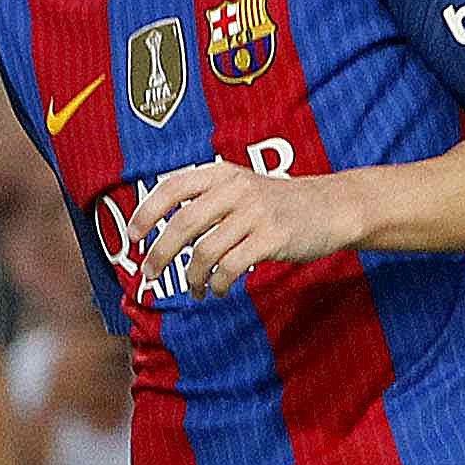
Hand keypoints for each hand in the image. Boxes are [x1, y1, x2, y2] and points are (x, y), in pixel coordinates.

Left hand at [127, 160, 366, 298]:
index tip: (132, 237)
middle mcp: (235, 189)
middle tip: (150, 275)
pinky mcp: (272, 238)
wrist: (332, 207)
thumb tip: (164, 231)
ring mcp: (254, 213)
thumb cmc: (280, 204)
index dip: (146, 213)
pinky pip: (231, 267)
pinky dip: (219, 284)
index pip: (171, 187)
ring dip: (193, 278)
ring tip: (196, 290)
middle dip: (160, 254)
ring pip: (204, 252)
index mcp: (222, 174)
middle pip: (182, 225)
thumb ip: (208, 200)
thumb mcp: (243, 187)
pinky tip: (220, 290)